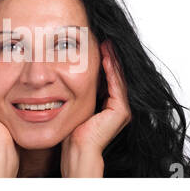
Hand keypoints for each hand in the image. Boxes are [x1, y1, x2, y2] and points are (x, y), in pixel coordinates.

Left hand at [60, 42, 129, 177]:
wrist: (76, 149)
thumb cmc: (72, 133)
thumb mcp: (75, 106)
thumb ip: (78, 93)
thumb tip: (66, 76)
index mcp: (111, 106)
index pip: (110, 79)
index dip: (106, 62)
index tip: (99, 46)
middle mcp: (120, 107)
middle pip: (116, 77)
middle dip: (111, 58)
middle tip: (106, 41)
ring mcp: (123, 110)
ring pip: (118, 78)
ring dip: (113, 61)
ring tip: (107, 45)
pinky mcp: (121, 111)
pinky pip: (116, 85)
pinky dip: (112, 71)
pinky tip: (106, 58)